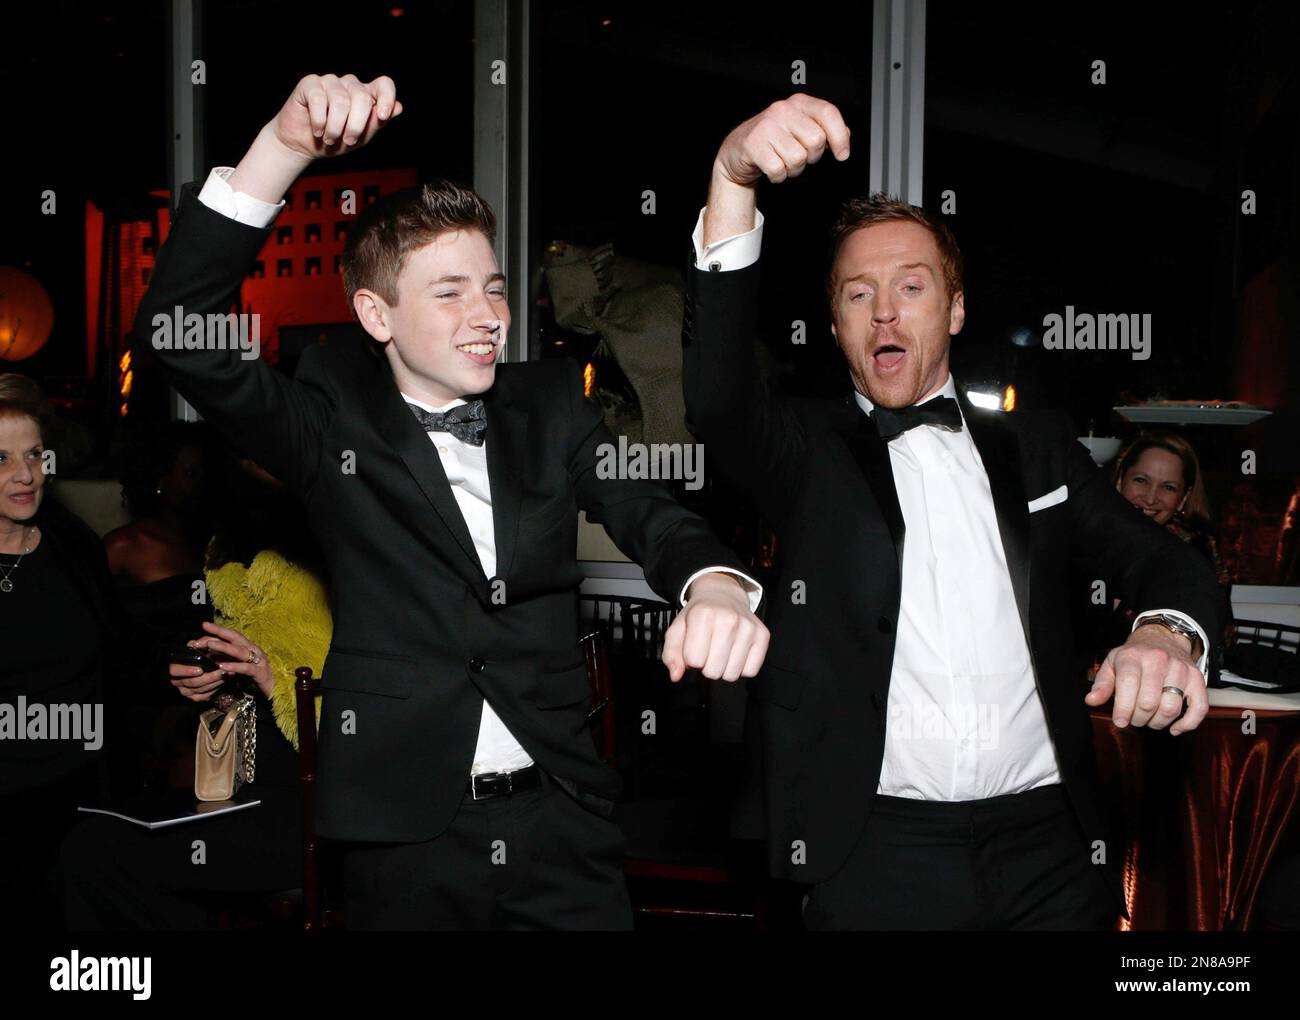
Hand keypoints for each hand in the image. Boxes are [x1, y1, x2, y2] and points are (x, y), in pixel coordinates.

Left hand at [169, 621, 272, 701]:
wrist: (275, 690)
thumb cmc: (253, 677)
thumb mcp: (236, 666)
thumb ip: (224, 659)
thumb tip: (206, 653)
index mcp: (248, 647)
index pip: (231, 636)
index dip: (217, 631)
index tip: (204, 626)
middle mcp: (253, 650)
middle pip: (236, 637)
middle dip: (220, 631)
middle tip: (205, 626)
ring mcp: (258, 660)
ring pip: (240, 651)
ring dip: (224, 647)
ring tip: (210, 645)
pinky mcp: (260, 673)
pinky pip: (246, 668)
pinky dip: (234, 666)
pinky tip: (223, 667)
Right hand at [270, 72, 401, 159]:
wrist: (303, 146)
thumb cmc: (335, 141)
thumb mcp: (361, 137)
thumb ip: (377, 122)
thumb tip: (398, 107)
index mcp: (366, 95)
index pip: (384, 84)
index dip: (386, 97)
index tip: (382, 116)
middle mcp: (349, 85)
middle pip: (362, 97)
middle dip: (356, 125)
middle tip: (348, 140)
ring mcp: (330, 82)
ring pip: (341, 100)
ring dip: (335, 127)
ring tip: (329, 138)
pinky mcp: (310, 83)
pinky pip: (319, 99)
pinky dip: (319, 121)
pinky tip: (317, 130)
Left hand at [661, 574, 769, 682]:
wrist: (722, 595)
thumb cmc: (698, 615)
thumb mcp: (677, 628)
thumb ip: (671, 653)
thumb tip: (676, 676)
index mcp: (703, 615)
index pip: (694, 660)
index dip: (691, 658)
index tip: (695, 647)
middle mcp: (728, 619)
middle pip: (713, 671)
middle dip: (707, 666)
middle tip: (708, 650)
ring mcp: (748, 627)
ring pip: (732, 674)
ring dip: (724, 668)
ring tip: (721, 651)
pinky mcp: (763, 635)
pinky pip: (750, 671)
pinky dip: (741, 667)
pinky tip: (735, 652)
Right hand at [714, 93, 849, 187]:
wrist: (737, 151)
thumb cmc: (773, 141)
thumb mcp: (800, 129)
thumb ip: (823, 129)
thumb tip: (845, 135)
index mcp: (798, 103)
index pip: (828, 113)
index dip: (840, 137)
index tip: (842, 155)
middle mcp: (782, 110)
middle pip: (816, 140)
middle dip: (812, 157)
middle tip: (799, 157)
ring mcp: (766, 126)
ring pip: (798, 158)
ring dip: (793, 169)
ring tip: (783, 162)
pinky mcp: (753, 145)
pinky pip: (779, 170)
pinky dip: (778, 176)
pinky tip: (771, 169)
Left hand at [1085, 625, 1207, 734]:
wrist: (1163, 638)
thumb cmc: (1135, 655)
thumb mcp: (1112, 663)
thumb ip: (1102, 684)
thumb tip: (1091, 701)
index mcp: (1133, 656)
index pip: (1128, 686)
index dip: (1122, 709)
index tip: (1119, 720)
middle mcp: (1158, 661)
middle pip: (1148, 703)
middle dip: (1138, 719)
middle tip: (1134, 719)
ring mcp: (1180, 670)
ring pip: (1170, 708)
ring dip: (1157, 723)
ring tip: (1149, 720)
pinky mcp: (1197, 679)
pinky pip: (1199, 708)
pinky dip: (1187, 724)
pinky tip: (1174, 729)